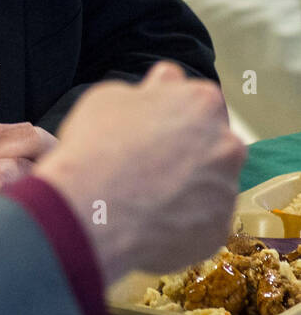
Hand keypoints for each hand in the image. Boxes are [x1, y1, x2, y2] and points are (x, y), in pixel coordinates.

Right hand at [32, 63, 244, 285]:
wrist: (88, 214)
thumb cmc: (95, 148)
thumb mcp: (110, 96)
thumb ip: (151, 88)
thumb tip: (165, 85)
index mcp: (203, 102)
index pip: (197, 99)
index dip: (170, 113)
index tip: (150, 126)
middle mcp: (227, 144)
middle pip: (212, 142)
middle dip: (187, 149)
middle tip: (147, 161)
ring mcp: (227, 190)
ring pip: (209, 183)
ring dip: (186, 185)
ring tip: (143, 194)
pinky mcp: (219, 229)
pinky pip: (202, 221)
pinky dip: (181, 220)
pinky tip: (149, 218)